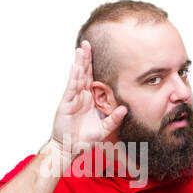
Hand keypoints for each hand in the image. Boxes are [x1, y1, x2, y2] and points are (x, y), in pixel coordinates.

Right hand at [50, 40, 127, 159]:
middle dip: (86, 58)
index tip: (100, 53)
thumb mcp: (104, 129)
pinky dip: (73, 76)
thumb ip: (114, 119)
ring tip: (81, 49)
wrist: (70, 148)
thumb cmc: (85, 140)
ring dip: (79, 63)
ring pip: (77, 77)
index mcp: (90, 99)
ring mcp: (73, 98)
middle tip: (88, 43)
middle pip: (85, 73)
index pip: (94, 79)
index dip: (95, 66)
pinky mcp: (66, 103)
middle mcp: (81, 96)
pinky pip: (71, 88)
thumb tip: (125, 109)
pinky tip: (75, 66)